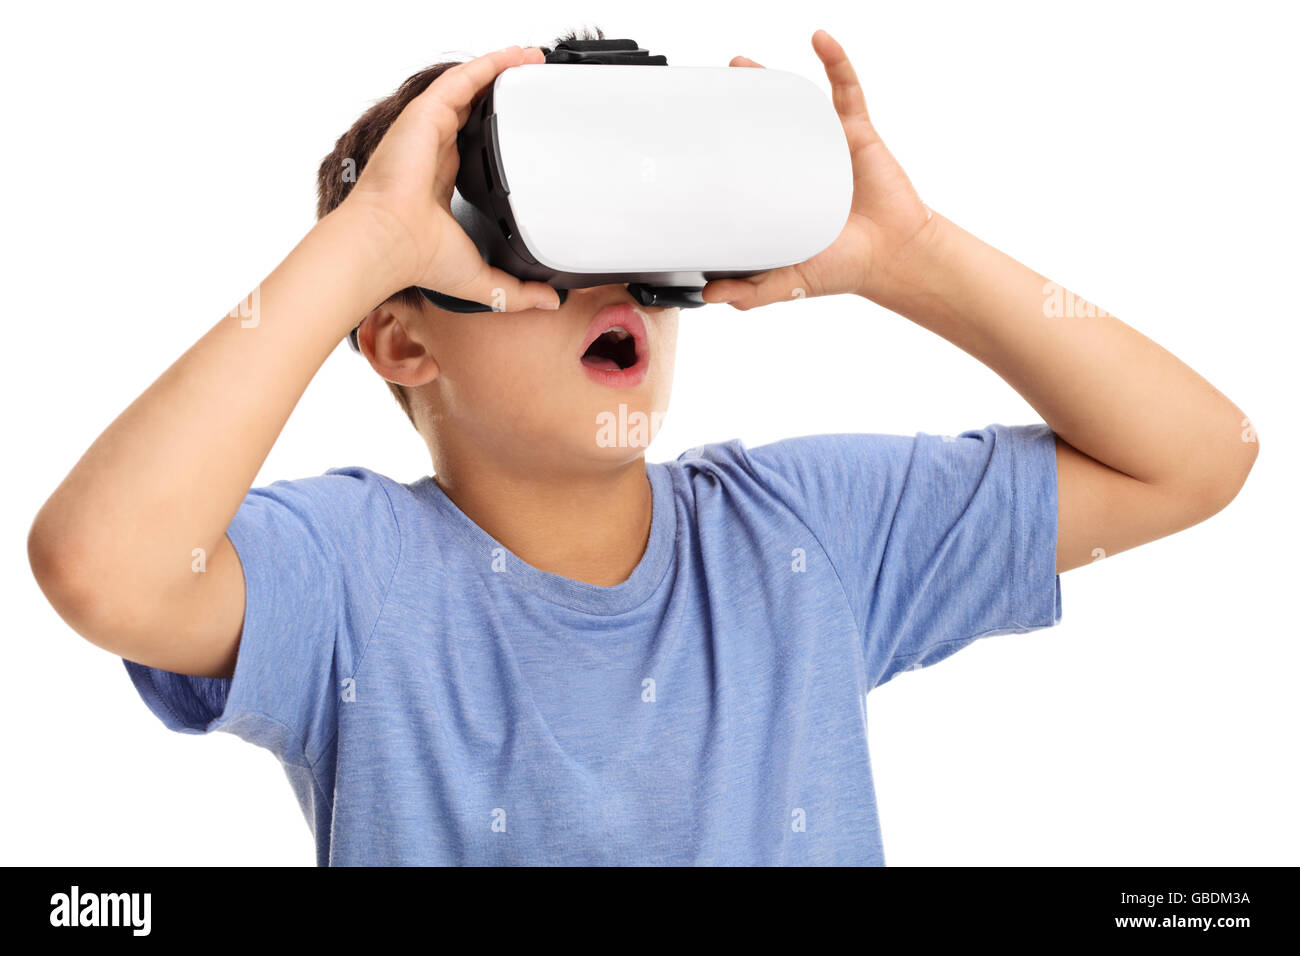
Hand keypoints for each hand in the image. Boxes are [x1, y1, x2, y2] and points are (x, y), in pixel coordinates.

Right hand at [340, 45, 561, 310]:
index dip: (498, 137)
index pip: (472, 148)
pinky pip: (464, 78)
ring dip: (502, 71)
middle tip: (536, 86)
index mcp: (442, 181)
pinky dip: (492, 63)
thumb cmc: (420, 259)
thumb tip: (551, 301)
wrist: (390, 242)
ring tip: (534, 61)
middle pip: (472, 112)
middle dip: (501, 96)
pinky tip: (520, 56)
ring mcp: (429, 129)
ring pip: (470, 88)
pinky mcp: (427, 113)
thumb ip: (517, 291)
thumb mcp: (483, 280)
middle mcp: (435, 150)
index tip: (524, 132)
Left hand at [701, 29, 935, 309]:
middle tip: (708, 91)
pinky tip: (820, 40)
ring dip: (770, 77)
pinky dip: (836, 61)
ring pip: (795, 103)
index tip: (692, 139)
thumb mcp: (790, 282)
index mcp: (777, 195)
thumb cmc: (844, 267)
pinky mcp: (856, 133)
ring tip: (741, 63)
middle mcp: (797, 166)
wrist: (893, 257)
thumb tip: (708, 294)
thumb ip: (751, 291)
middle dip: (734, 107)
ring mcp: (825, 146)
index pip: (741, 167)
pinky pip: (846, 89)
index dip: (719, 152)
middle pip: (761, 127)